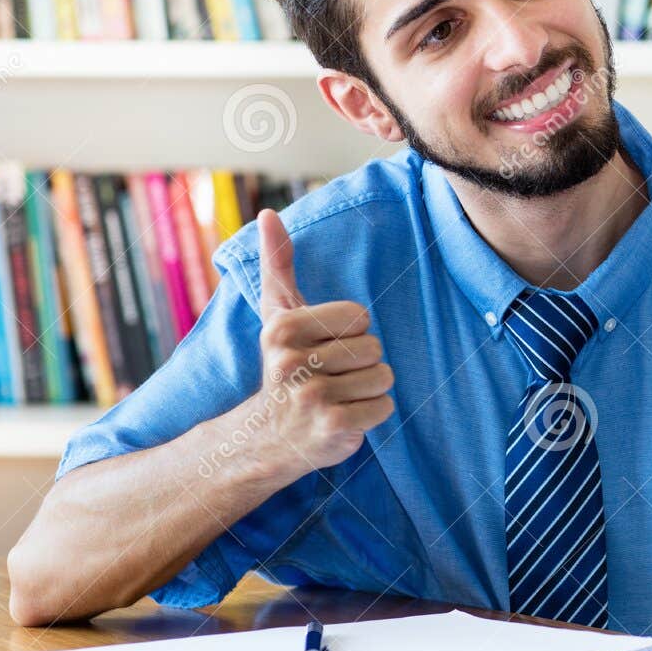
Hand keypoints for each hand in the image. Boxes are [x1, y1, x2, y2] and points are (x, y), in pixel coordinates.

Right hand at [252, 208, 394, 476]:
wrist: (266, 436)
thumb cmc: (283, 364)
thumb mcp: (277, 313)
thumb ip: (278, 264)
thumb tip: (268, 214)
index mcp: (282, 328)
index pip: (359, 315)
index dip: (351, 333)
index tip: (322, 349)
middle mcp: (292, 361)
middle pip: (374, 347)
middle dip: (361, 364)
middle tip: (329, 378)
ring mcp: (312, 396)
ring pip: (384, 376)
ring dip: (368, 389)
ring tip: (337, 397)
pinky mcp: (332, 426)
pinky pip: (385, 407)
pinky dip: (371, 414)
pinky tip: (343, 418)